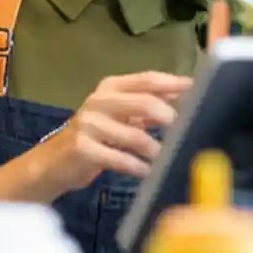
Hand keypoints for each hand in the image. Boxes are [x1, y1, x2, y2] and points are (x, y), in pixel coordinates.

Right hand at [39, 71, 192, 193]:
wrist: (53, 162)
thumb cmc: (94, 137)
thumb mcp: (118, 116)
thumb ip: (146, 106)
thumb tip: (185, 96)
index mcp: (110, 87)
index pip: (147, 80)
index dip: (174, 84)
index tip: (198, 90)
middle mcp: (99, 100)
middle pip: (144, 102)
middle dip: (170, 118)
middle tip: (186, 132)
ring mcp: (89, 124)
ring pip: (135, 135)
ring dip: (156, 150)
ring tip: (168, 159)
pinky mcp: (83, 148)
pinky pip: (119, 158)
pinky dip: (137, 167)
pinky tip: (148, 172)